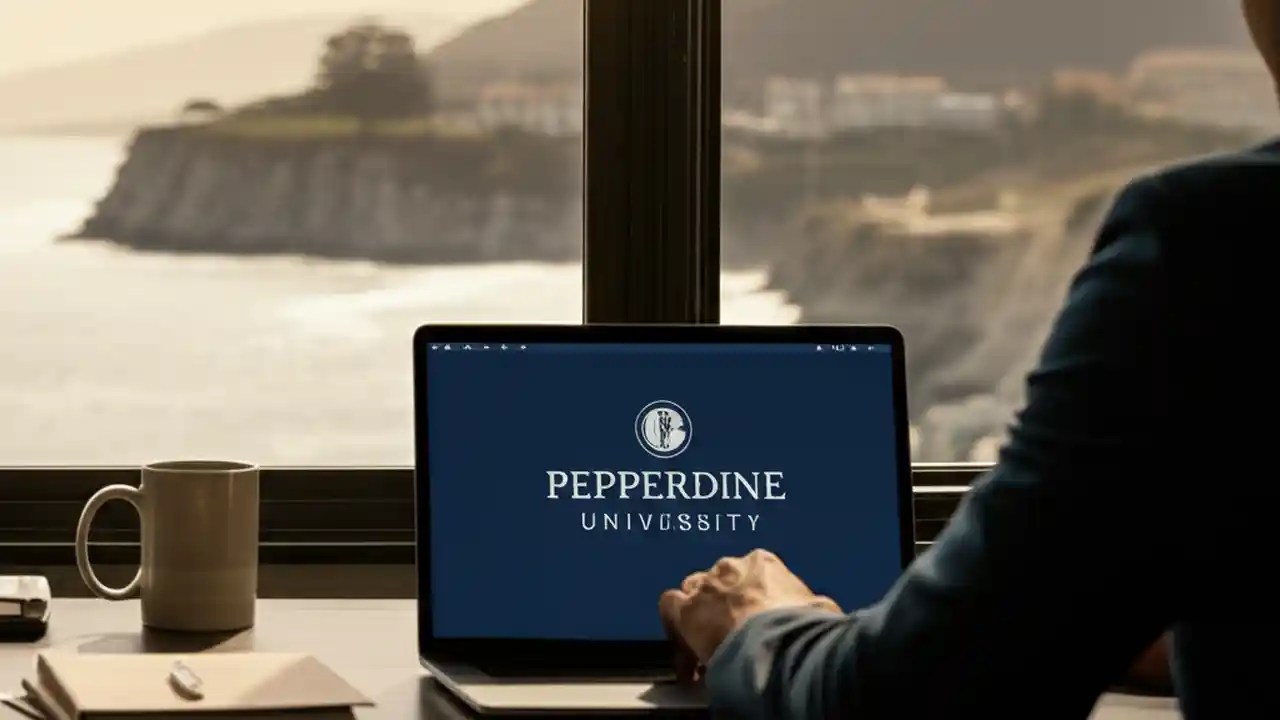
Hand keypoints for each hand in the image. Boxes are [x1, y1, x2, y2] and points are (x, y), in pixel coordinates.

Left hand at [658, 549, 841, 681]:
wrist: (779, 644)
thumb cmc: (803, 626)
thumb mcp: (821, 608)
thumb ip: (812, 604)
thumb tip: (820, 609)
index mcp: (763, 562)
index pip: (749, 572)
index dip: (748, 597)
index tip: (754, 618)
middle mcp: (730, 567)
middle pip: (718, 581)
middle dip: (722, 604)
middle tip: (732, 632)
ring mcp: (706, 586)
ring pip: (692, 592)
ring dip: (699, 613)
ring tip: (709, 642)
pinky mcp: (686, 609)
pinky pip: (670, 605)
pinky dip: (675, 622)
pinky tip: (685, 646)